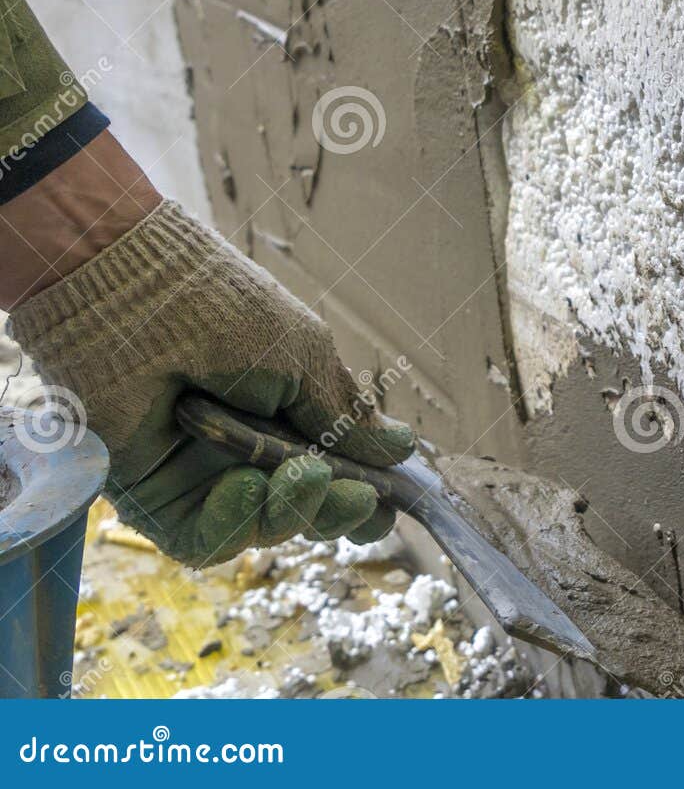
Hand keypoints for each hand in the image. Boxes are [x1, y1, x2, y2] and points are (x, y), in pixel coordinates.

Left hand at [8, 197, 413, 565]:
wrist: (129, 295)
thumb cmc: (219, 308)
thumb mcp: (304, 356)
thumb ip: (346, 415)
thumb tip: (404, 450)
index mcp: (289, 416)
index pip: (337, 474)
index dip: (365, 496)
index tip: (389, 499)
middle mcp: (248, 452)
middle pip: (306, 512)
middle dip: (337, 511)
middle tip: (355, 494)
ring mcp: (202, 479)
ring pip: (264, 529)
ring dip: (294, 511)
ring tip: (304, 472)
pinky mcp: (156, 500)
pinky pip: (206, 539)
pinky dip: (234, 523)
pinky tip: (245, 484)